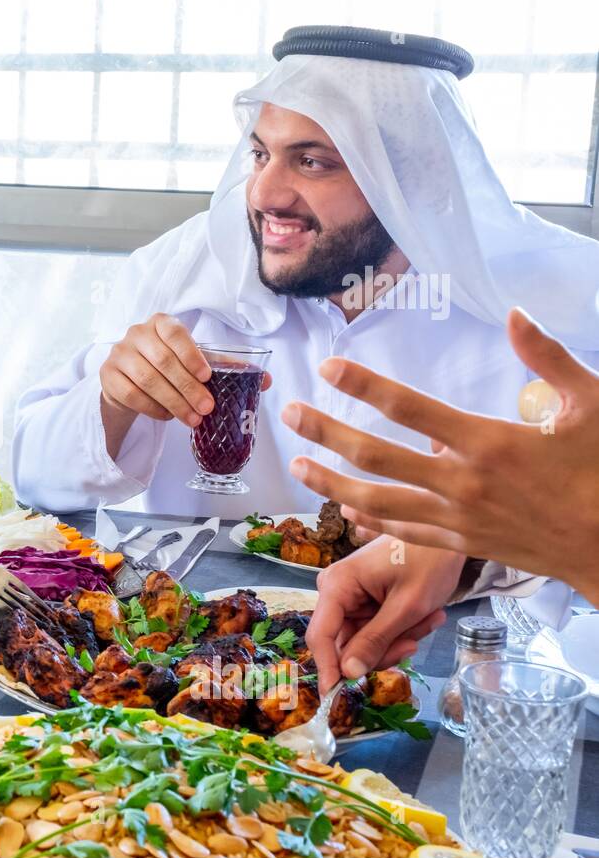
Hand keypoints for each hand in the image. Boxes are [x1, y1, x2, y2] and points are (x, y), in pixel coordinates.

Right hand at [98, 314, 271, 455]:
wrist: (130, 380)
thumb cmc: (169, 367)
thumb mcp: (196, 363)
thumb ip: (226, 368)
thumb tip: (267, 381)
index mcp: (160, 323)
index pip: (175, 333)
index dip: (191, 355)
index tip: (208, 376)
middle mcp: (136, 333)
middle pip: (162, 361)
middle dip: (187, 387)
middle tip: (206, 408)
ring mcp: (119, 354)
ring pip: (146, 380)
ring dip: (173, 402)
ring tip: (192, 419)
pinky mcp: (108, 376)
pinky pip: (131, 395)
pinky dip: (152, 408)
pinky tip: (168, 416)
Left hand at [281, 308, 598, 600]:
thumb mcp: (592, 403)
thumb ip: (548, 356)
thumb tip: (515, 313)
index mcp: (487, 441)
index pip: (409, 407)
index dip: (364, 386)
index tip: (328, 368)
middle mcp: (461, 482)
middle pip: (376, 456)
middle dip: (326, 432)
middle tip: (288, 413)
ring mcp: (457, 518)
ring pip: (377, 501)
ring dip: (330, 482)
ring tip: (296, 466)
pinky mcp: (462, 544)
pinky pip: (403, 532)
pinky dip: (370, 520)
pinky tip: (347, 509)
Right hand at [307, 538, 463, 692]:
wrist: (446, 532)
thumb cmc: (427, 561)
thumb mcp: (407, 606)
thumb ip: (375, 641)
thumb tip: (348, 674)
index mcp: (337, 586)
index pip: (321, 636)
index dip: (327, 669)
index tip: (336, 700)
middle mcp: (336, 591)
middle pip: (346, 643)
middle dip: (383, 648)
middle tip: (416, 643)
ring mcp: (350, 596)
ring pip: (365, 640)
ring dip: (399, 638)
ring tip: (430, 620)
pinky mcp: (365, 600)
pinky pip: (375, 630)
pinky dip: (401, 630)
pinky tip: (426, 617)